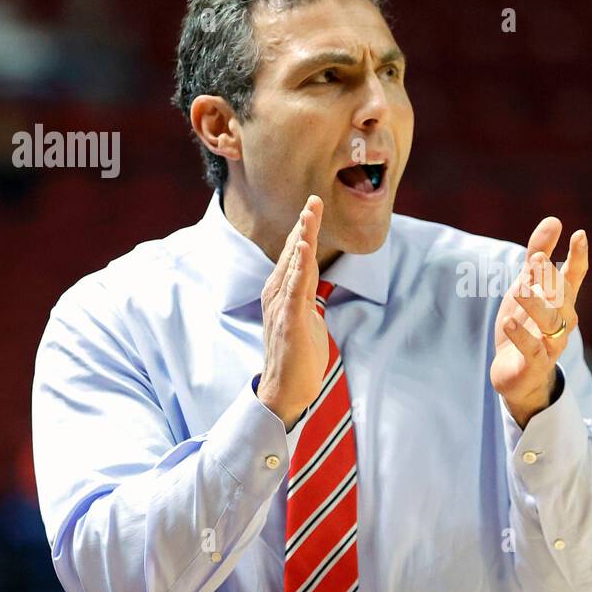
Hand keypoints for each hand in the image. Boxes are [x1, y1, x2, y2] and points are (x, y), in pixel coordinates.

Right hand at [256, 196, 329, 429]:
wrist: (287, 392)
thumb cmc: (297, 358)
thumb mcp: (306, 319)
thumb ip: (305, 297)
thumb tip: (311, 282)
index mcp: (282, 294)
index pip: (295, 256)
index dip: (303, 231)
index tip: (312, 207)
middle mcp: (277, 295)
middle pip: (293, 254)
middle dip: (303, 226)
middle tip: (314, 200)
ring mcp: (281, 307)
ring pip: (293, 266)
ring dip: (301, 238)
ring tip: (309, 214)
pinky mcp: (289, 321)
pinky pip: (295, 289)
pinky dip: (299, 267)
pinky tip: (303, 248)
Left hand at [491, 216, 588, 428]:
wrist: (517, 376)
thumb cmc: (525, 326)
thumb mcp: (527, 286)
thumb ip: (538, 255)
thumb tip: (554, 220)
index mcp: (561, 301)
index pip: (574, 276)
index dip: (578, 256)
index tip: (579, 234)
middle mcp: (562, 321)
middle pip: (563, 297)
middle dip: (551, 279)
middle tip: (536, 261)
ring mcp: (551, 343)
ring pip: (551, 322)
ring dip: (536, 304)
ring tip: (520, 289)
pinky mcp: (535, 364)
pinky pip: (532, 349)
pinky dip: (521, 336)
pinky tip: (509, 321)